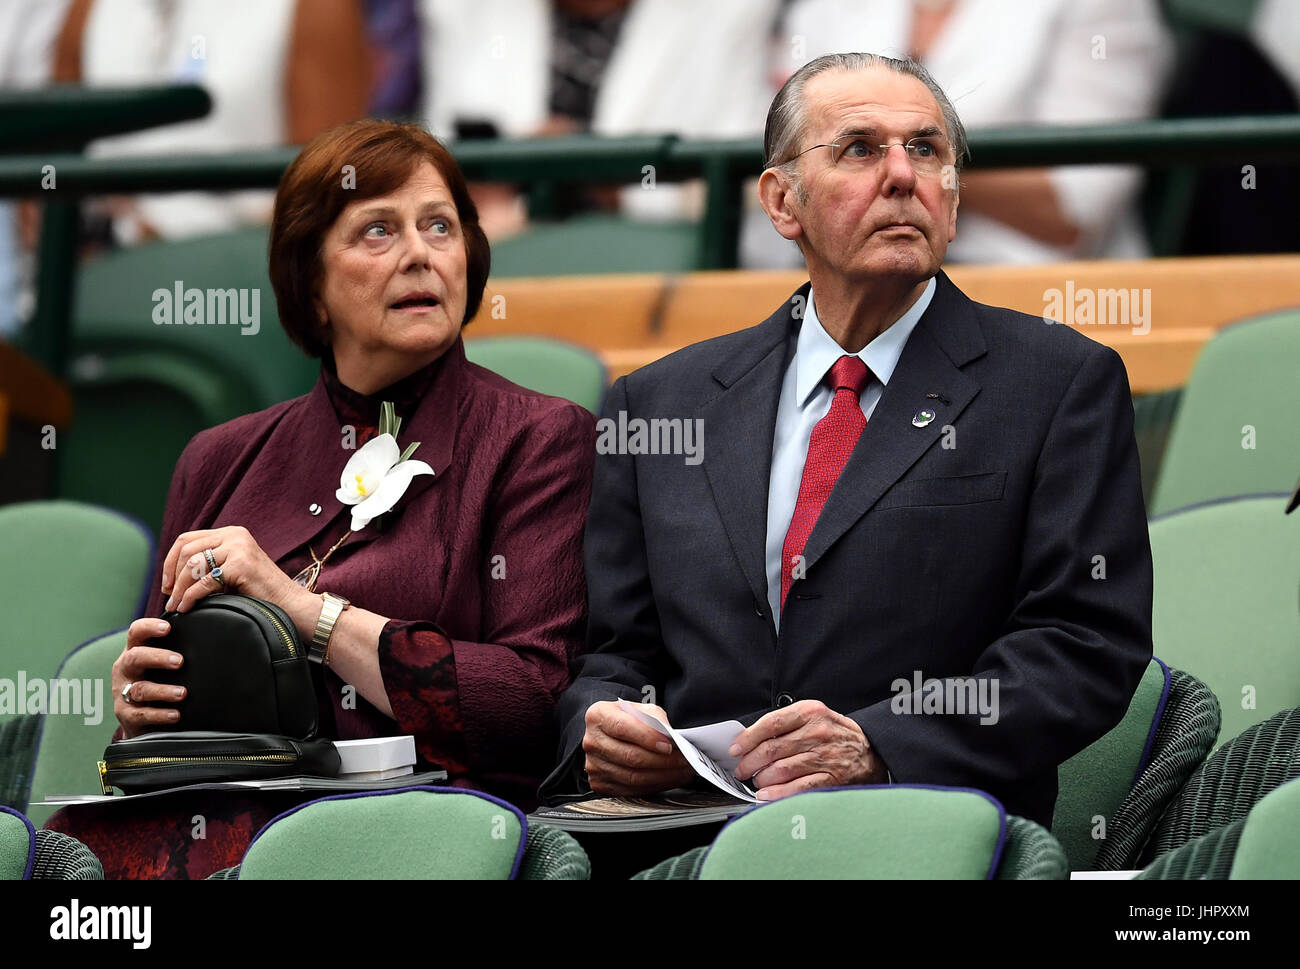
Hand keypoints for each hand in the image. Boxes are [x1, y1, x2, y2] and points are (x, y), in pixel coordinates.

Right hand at [113, 617, 185, 738]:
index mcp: (134, 651)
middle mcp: (125, 670)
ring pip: (141, 689)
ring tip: (183, 693)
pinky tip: (176, 714)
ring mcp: (123, 692)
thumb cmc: (155, 681)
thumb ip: (174, 650)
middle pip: (135, 658)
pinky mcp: (126, 715)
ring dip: (163, 691)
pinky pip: (142, 714)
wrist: (139, 719)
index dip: (149, 627)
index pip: (135, 633)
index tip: (168, 627)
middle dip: (158, 658)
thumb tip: (208, 635)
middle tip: (180, 661)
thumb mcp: (159, 664)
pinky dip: (160, 714)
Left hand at [160, 526, 319, 638]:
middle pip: (186, 549)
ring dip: (179, 589)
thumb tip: (171, 577)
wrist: (289, 605)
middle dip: (172, 576)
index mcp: (231, 533)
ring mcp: (239, 547)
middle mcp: (234, 535)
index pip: (187, 539)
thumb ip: (209, 565)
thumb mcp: (230, 571)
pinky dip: (190, 596)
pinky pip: (204, 581)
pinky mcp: (241, 564)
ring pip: (193, 564)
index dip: (170, 562)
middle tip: (169, 597)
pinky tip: (187, 608)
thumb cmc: (259, 593)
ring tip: (176, 606)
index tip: (167, 585)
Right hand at [581, 700, 694, 796]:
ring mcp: (594, 765)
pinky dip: (655, 786)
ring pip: (633, 777)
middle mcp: (592, 742)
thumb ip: (654, 718)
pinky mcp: (600, 784)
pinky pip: (631, 790)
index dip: (648, 738)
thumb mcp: (640, 708)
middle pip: (630, 756)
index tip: (669, 745)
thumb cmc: (627, 719)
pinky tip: (669, 778)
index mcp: (598, 716)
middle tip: (685, 760)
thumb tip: (670, 736)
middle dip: (663, 761)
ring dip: (663, 776)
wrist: (609, 732)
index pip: (623, 728)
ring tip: (682, 771)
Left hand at [730, 700, 884, 800]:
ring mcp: (825, 757)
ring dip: (762, 778)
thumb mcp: (816, 716)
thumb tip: (753, 739)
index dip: (748, 738)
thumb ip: (788, 723)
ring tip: (756, 781)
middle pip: (772, 749)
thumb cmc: (838, 735)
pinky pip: (798, 788)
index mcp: (811, 712)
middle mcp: (818, 733)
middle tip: (742, 770)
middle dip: (750, 762)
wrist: (873, 752)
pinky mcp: (832, 778)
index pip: (771, 723)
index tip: (736, 749)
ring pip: (781, 769)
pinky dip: (778, 793)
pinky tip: (766, 795)